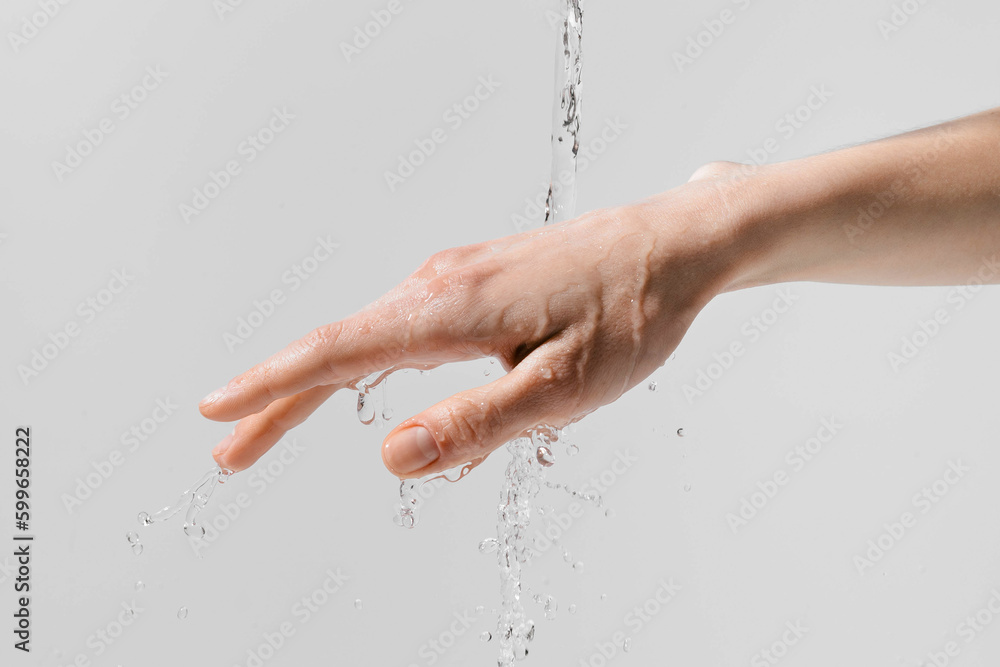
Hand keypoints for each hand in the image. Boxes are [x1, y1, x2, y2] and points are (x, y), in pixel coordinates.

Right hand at [199, 169, 746, 477]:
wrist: (672, 246)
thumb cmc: (628, 315)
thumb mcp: (561, 389)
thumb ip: (475, 425)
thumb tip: (393, 458)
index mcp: (449, 311)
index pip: (336, 354)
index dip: (271, 388)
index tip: (217, 412)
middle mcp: (438, 284)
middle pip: (338, 349)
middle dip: (279, 402)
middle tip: (232, 450)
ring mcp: (455, 277)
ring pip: (370, 338)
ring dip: (318, 384)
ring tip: (277, 424)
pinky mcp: (476, 280)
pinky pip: (406, 328)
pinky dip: (369, 362)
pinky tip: (371, 387)